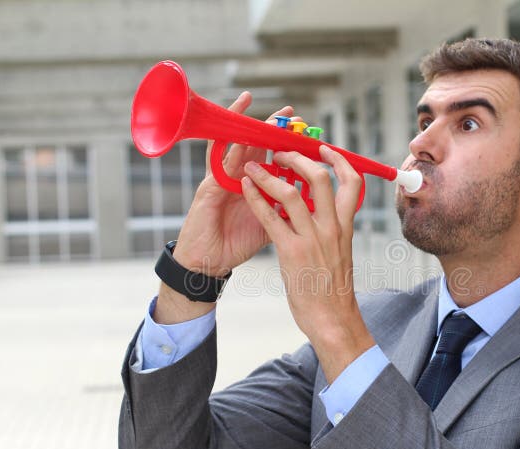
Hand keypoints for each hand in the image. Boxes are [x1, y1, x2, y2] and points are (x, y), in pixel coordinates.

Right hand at [153, 93, 295, 323]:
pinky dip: (228, 141)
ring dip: (254, 128)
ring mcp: (223, 180)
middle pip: (258, 147)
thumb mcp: (268, 228)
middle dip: (274, 129)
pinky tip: (236, 124)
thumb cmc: (233, 245)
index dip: (289, 146)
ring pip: (240, 147)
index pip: (274, 161)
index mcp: (255, 188)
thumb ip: (284, 213)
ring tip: (271, 115)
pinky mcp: (210, 185)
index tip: (307, 134)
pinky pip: (218, 158)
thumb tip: (311, 208)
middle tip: (292, 115)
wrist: (208, 264)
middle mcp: (240, 180)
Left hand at [241, 146, 375, 382]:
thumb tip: (325, 215)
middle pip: (320, 178)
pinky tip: (245, 189)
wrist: (331, 318)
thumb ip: (333, 230)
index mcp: (344, 226)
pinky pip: (270, 218)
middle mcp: (331, 228)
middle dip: (299, 158)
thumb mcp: (340, 253)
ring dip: (269, 174)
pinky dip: (256, 198)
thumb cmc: (333, 289)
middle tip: (282, 152)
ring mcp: (311, 239)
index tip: (324, 149)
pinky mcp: (291, 252)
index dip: (338, 160)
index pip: (351, 182)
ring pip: (290, 193)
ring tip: (254, 166)